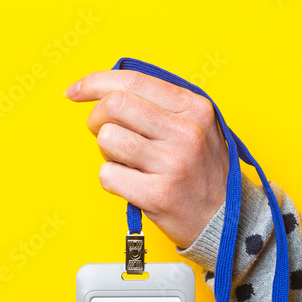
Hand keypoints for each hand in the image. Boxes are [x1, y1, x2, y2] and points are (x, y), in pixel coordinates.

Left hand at [64, 69, 228, 248]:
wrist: (226, 221)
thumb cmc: (202, 173)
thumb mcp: (197, 127)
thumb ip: (160, 106)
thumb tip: (106, 90)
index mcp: (194, 108)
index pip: (134, 81)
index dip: (95, 82)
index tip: (75, 92)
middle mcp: (185, 131)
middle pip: (114, 105)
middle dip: (96, 118)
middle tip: (103, 133)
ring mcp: (172, 163)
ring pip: (107, 138)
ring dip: (106, 152)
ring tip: (126, 162)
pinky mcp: (158, 194)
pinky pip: (108, 175)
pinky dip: (111, 180)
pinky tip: (131, 184)